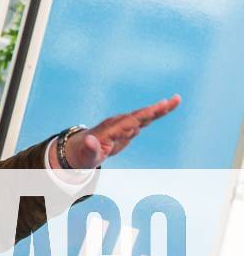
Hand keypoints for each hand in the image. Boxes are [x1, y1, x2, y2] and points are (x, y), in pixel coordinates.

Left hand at [55, 95, 180, 168]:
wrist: (80, 149)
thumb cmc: (83, 154)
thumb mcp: (86, 155)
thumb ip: (89, 148)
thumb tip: (88, 140)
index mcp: (110, 130)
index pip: (130, 122)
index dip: (144, 116)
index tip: (157, 109)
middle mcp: (118, 124)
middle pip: (140, 115)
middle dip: (156, 109)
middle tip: (175, 100)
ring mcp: (123, 126)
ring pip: (143, 116)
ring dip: (158, 109)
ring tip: (175, 101)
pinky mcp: (126, 130)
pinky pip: (142, 120)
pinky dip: (153, 114)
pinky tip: (165, 108)